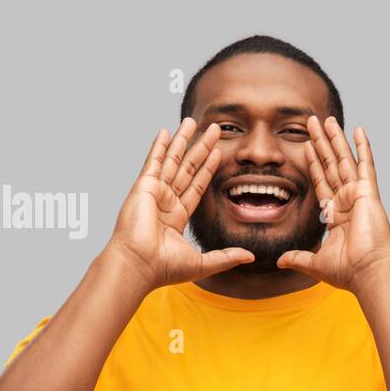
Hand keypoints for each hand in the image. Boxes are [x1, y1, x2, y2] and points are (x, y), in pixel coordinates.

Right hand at [104, 118, 254, 291]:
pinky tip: (166, 132)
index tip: (218, 152)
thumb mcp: (203, 263)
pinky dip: (160, 146)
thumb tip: (250, 257)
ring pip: (172, 160)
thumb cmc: (164, 268)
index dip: (208, 168)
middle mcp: (165, 201)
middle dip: (201, 147)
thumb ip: (227, 256)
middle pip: (187, 167)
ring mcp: (154, 192)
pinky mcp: (143, 187)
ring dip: (183, 140)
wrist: (139, 265)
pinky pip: (154, 162)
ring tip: (192, 121)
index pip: (197, 185)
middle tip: (213, 128)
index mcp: (177, 216)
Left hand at [276, 116, 389, 292]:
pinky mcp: (369, 193)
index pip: (322, 182)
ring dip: (335, 139)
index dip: (313, 163)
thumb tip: (281, 262)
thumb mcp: (315, 263)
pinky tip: (359, 131)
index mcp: (337, 214)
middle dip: (321, 143)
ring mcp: (359, 195)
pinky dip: (363, 148)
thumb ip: (298, 258)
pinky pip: (365, 165)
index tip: (306, 146)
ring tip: (327, 119)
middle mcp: (348, 201)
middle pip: (331, 165)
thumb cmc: (348, 271)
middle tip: (312, 122)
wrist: (368, 272)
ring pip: (344, 160)